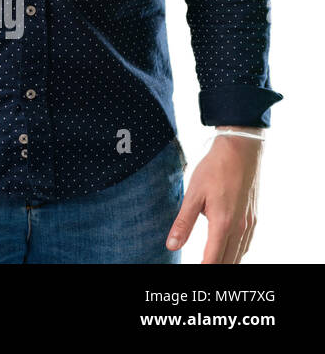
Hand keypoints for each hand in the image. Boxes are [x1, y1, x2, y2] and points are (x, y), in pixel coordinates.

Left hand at [166, 130, 262, 262]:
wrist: (241, 151)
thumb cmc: (214, 169)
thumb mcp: (193, 194)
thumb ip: (183, 223)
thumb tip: (172, 245)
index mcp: (223, 223)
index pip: (213, 258)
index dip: (204, 269)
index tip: (194, 274)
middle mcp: (240, 227)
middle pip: (229, 260)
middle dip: (216, 268)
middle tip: (201, 271)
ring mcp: (250, 223)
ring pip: (240, 253)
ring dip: (228, 262)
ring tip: (214, 265)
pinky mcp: (253, 217)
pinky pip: (247, 243)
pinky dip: (238, 252)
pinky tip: (231, 251)